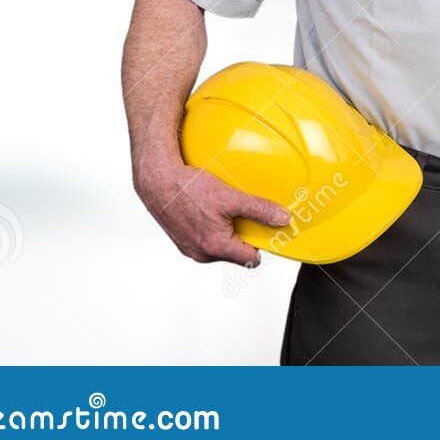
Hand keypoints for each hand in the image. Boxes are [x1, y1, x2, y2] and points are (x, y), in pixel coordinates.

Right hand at [134, 161, 289, 267]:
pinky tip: (209, 209)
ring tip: (224, 209)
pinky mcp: (181, 239)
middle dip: (243, 235)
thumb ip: (259, 210)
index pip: (251, 259)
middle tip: (242, 214)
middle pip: (236, 252)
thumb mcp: (230, 198)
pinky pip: (205, 238)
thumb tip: (283, 219)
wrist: (156, 179)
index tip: (265, 229)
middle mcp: (201, 253)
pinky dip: (211, 226)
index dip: (261, 244)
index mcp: (215, 247)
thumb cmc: (187, 189)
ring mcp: (189, 248)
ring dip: (226, 230)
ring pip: (220, 245)